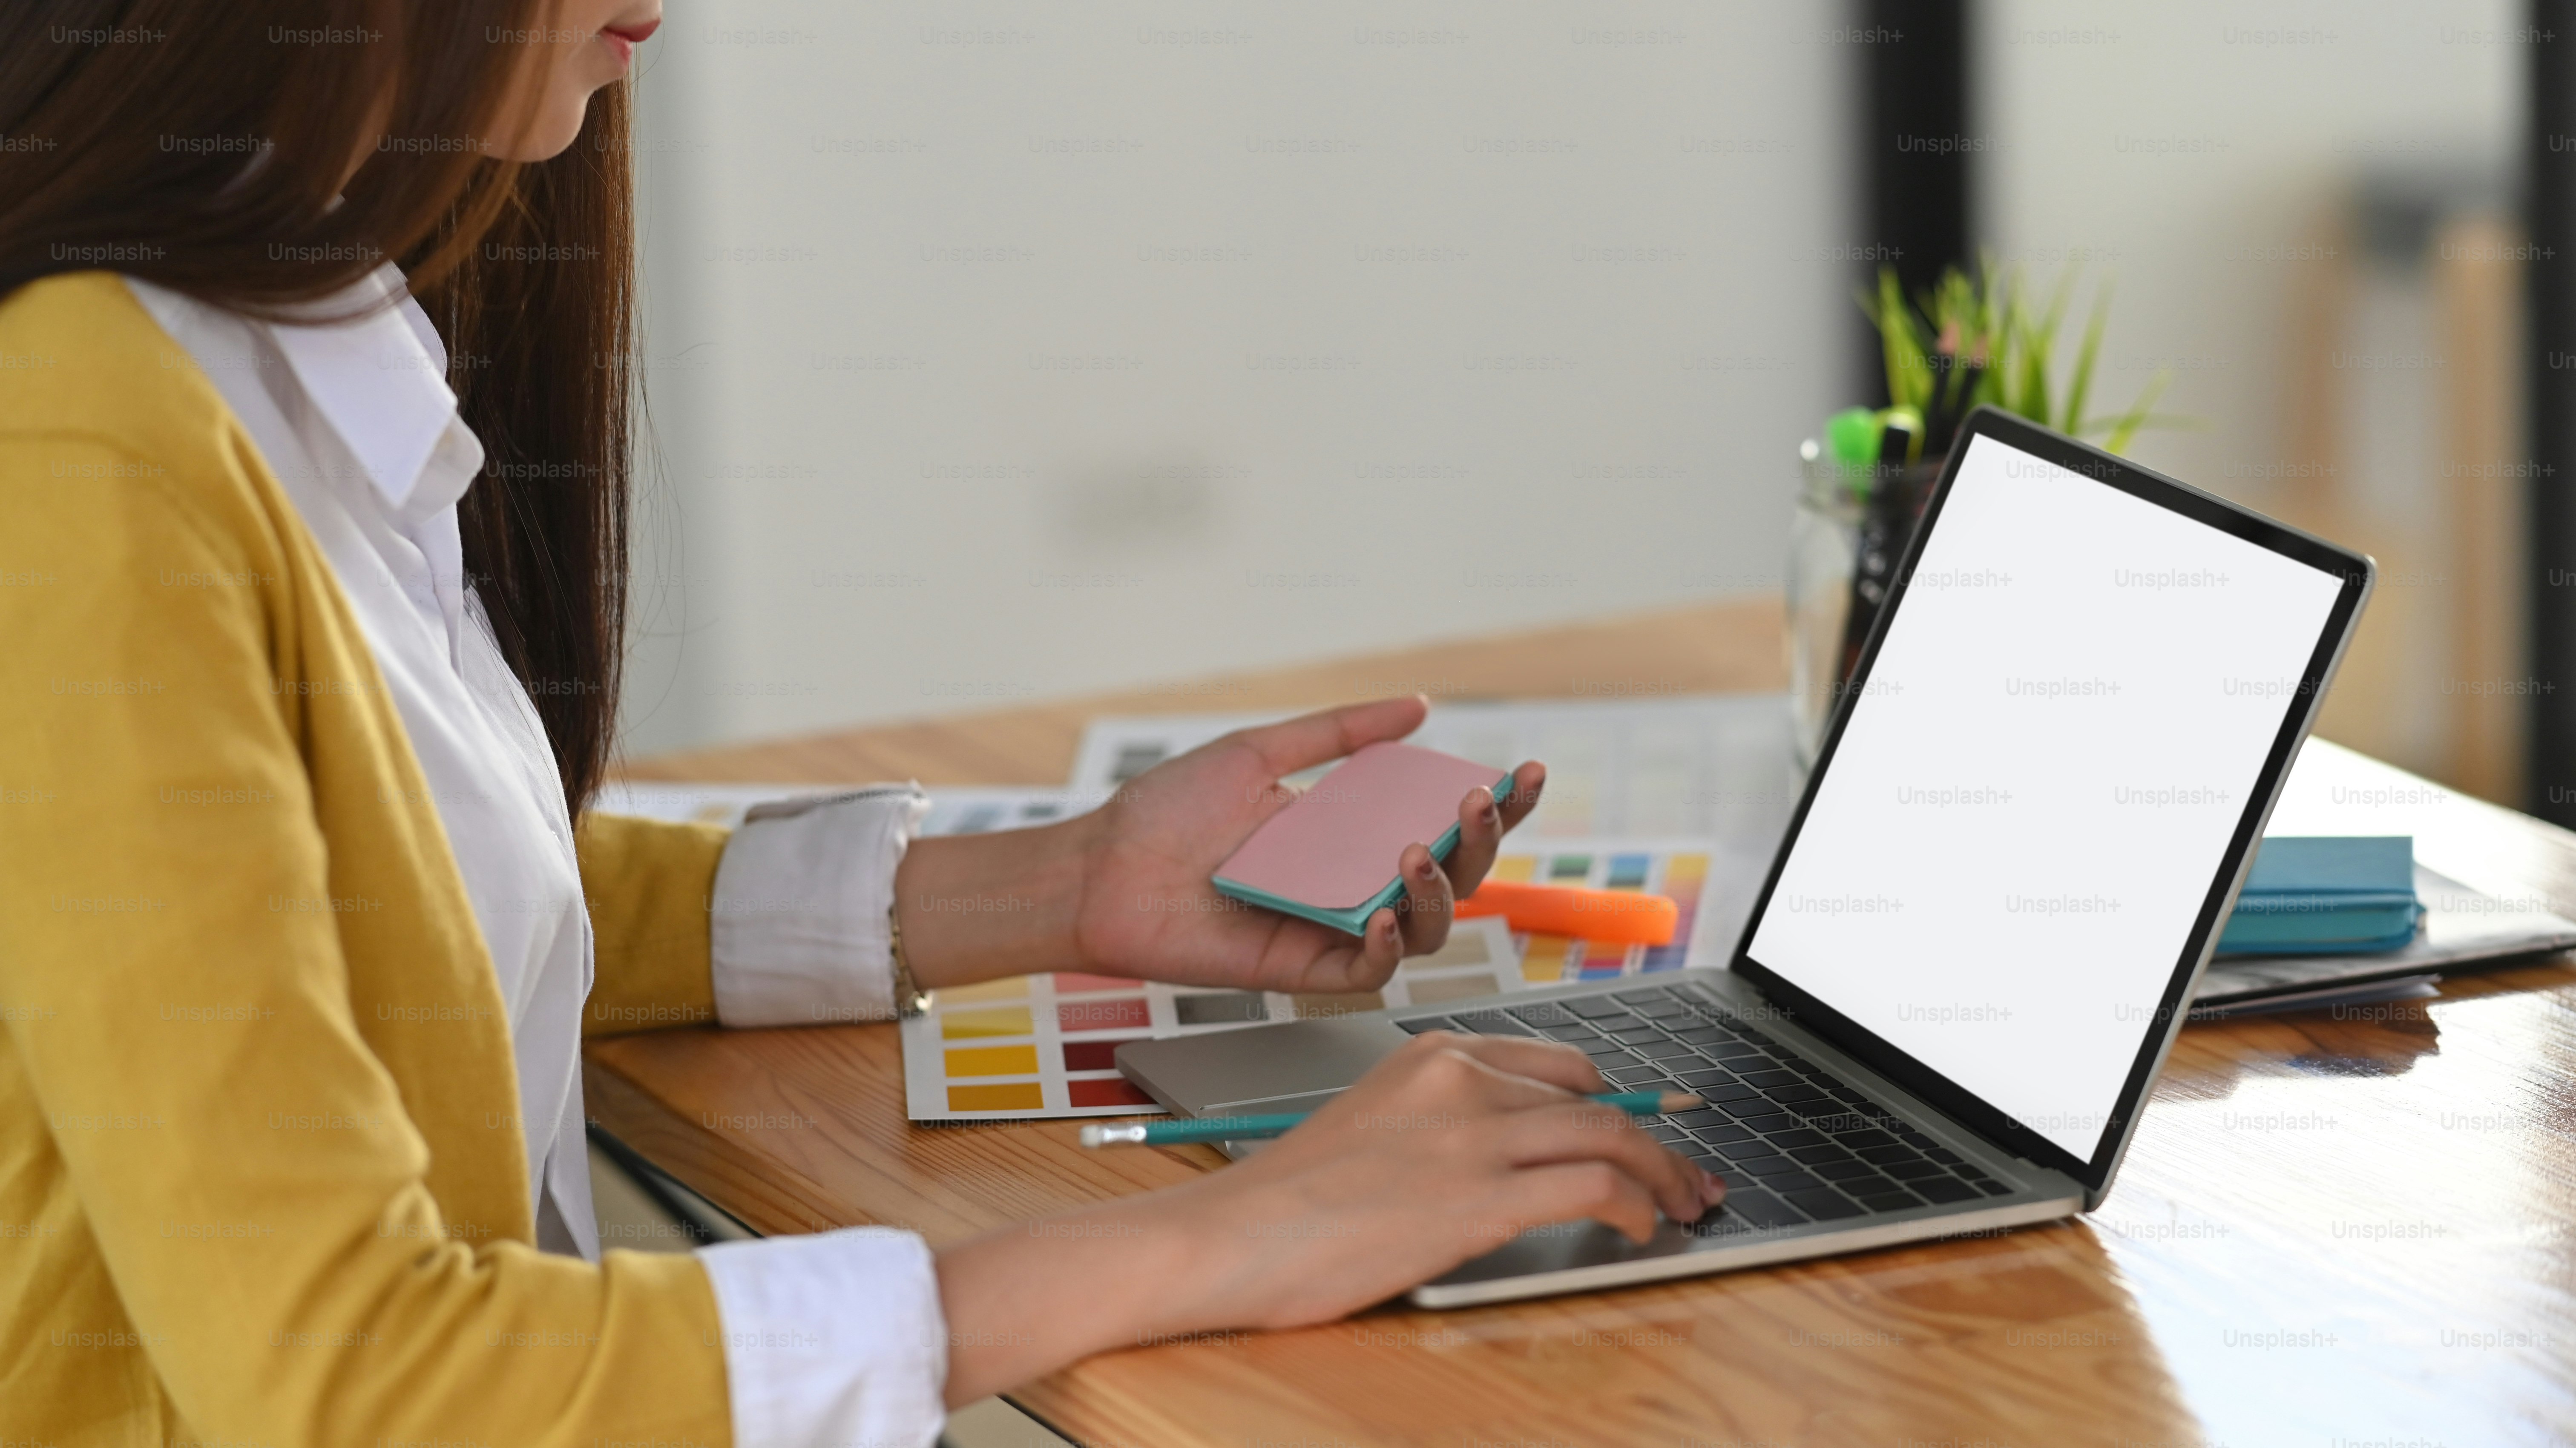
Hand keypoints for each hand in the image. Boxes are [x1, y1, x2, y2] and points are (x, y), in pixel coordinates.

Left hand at [1069, 695, 1545, 991]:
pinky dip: (1384, 946)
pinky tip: (1379, 917)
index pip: (1444, 823)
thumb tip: (1417, 705)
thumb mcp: (1260, 751)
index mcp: (1354, 833)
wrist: (1103, 866)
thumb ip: (1339, 732)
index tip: (1523, 771)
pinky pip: (1367, 972)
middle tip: (1480, 802)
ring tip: (1417, 851)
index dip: (1495, 804)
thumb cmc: (1168, 812)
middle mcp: (1355, 882)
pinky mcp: (1302, 971)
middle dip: (1483, 841)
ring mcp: (1333, 928)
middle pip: (1452, 875)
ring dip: (1438, 891)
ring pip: (1423, 928)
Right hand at [1141, 1031, 1723, 1327]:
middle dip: (1657, 1139)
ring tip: (1682, 1207)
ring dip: (1665, 1175)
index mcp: (1431, 1053)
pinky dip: (1637, 1206)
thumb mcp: (1373, 1126)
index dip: (1614, 1099)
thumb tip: (1512, 1152)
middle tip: (1685, 1176)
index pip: (1556, 1063)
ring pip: (1612, 1135)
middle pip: (1596, 1096)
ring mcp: (1471, 1136)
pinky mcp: (1479, 1199)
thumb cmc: (1288, 1199)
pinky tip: (1642, 1229)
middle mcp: (1459, 1080)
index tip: (1642, 1130)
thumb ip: (1442, 1121)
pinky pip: (1595, 1185)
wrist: (1230, 1236)